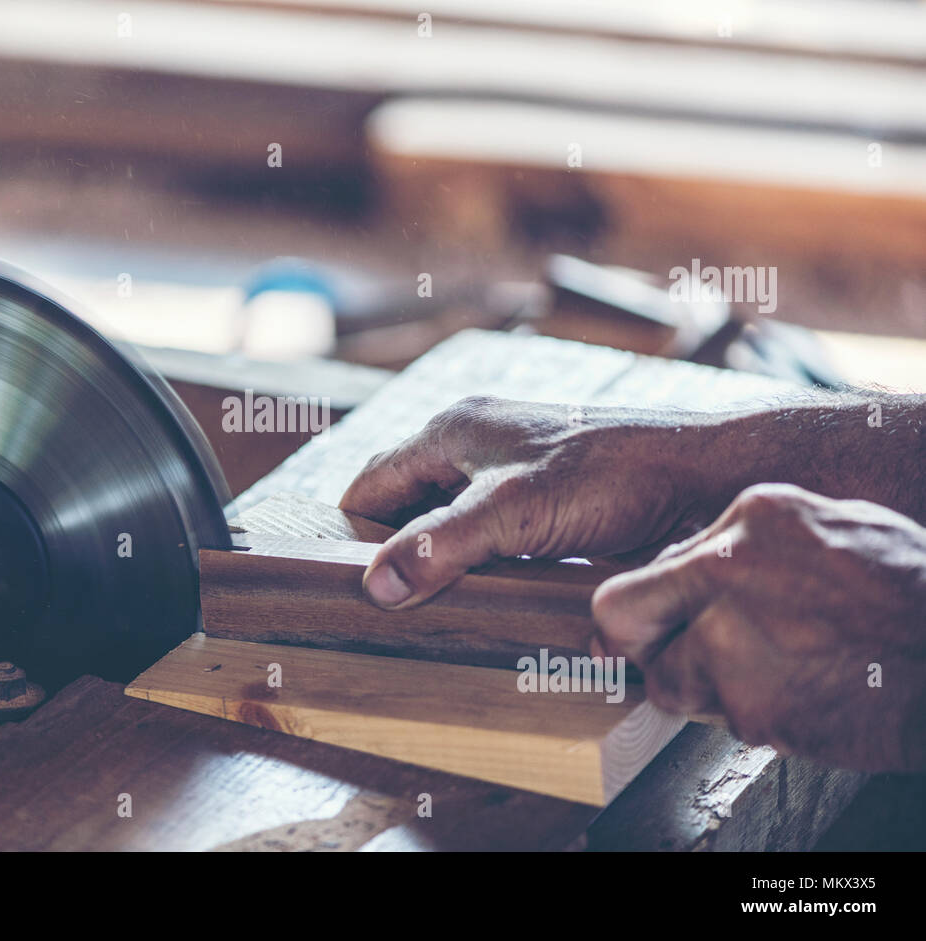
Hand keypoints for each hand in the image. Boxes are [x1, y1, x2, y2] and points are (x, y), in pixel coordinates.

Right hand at [340, 396, 738, 608]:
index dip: (351, 536)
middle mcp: (475, 445)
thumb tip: (376, 585)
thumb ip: (441, 544)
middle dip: (396, 554)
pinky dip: (479, 570)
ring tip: (432, 615)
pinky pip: (487, 538)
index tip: (342, 588)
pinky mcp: (542, 502)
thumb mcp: (513, 510)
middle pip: (405, 507)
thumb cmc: (613, 475)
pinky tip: (485, 602)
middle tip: (388, 612)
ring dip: (440, 566)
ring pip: (447, 525)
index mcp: (452, 431)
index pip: (370, 487)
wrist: (703, 479)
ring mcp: (510, 472)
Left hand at [592, 483, 925, 771]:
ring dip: (702, 689)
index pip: (659, 561)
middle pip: (620, 613)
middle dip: (638, 641)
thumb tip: (691, 565)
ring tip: (766, 679)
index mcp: (754, 516)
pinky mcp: (749, 702)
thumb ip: (755, 544)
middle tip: (665, 654)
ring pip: (667, 679)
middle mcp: (726, 569)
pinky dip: (751, 717)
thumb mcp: (838, 529)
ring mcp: (731, 639)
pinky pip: (721, 718)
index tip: (665, 619)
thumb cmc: (913, 594)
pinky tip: (801, 697)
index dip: (662, 600)